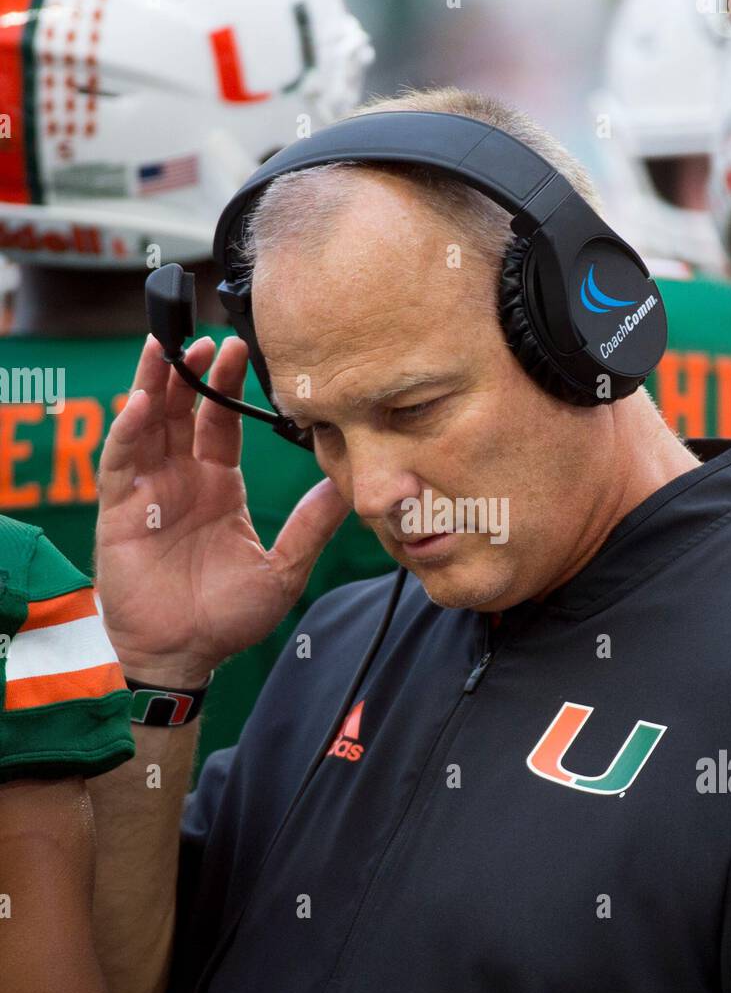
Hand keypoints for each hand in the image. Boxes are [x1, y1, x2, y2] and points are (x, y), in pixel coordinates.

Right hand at [95, 333, 348, 685]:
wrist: (184, 655)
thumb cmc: (227, 617)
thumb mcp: (281, 569)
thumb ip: (310, 527)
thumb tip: (348, 489)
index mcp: (219, 486)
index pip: (222, 423)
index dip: (229, 387)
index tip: (244, 350)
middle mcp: (182, 480)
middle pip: (183, 411)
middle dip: (193, 373)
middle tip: (210, 337)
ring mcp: (149, 490)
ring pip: (147, 424)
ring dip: (155, 385)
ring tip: (168, 349)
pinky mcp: (119, 509)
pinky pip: (119, 460)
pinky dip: (128, 429)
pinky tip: (141, 402)